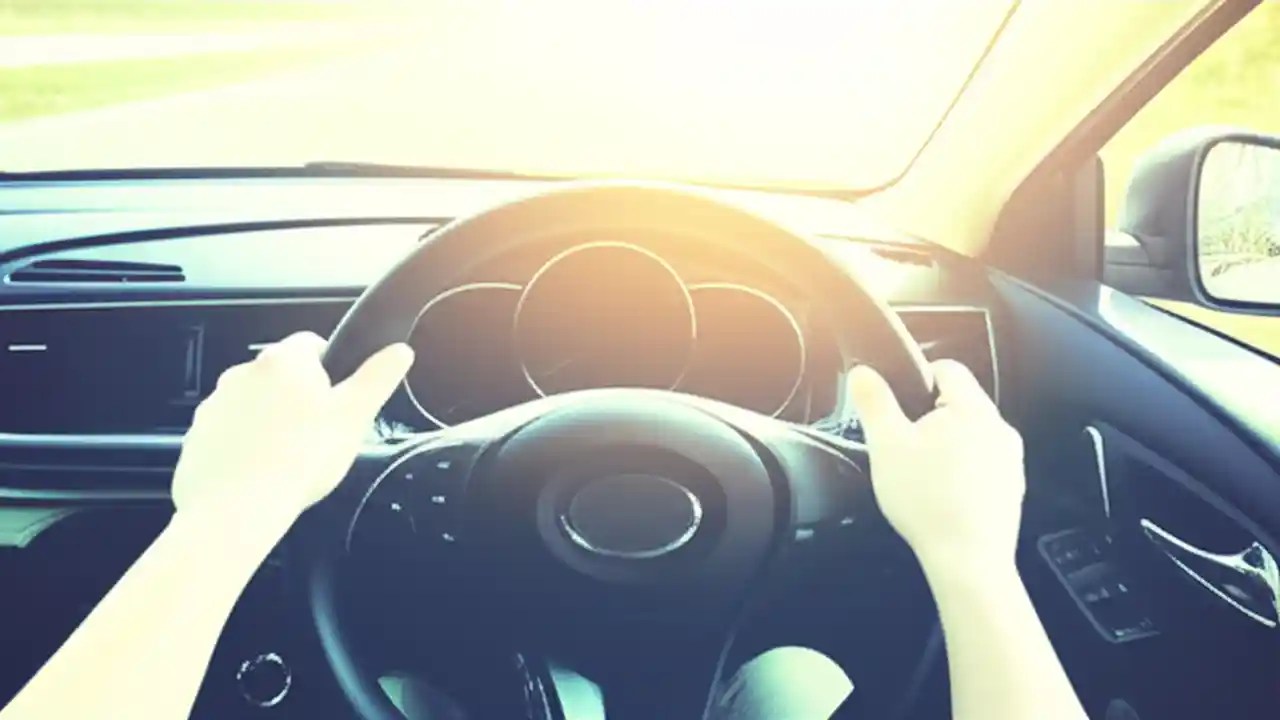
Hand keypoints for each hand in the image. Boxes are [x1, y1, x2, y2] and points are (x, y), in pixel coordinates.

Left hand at [172, 332, 413, 530]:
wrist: (237, 509)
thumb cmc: (298, 462)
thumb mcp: (354, 417)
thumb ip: (378, 377)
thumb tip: (398, 352)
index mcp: (285, 361)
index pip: (313, 344)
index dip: (331, 370)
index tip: (337, 400)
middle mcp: (243, 373)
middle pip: (281, 376)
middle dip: (299, 398)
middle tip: (318, 434)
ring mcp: (216, 404)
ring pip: (254, 404)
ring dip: (269, 421)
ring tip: (287, 458)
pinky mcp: (199, 435)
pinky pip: (229, 433)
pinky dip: (243, 446)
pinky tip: (260, 471)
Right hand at [849, 360, 1024, 572]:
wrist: (967, 561)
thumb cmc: (928, 502)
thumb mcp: (886, 445)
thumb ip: (874, 402)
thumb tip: (864, 373)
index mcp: (972, 409)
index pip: (948, 368)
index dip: (918, 378)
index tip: (899, 404)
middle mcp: (1000, 428)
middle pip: (959, 404)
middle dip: (929, 419)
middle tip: (904, 448)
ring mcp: (1010, 460)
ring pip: (970, 436)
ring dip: (947, 447)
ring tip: (922, 477)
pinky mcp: (1011, 488)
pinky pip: (982, 466)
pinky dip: (962, 474)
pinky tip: (942, 497)